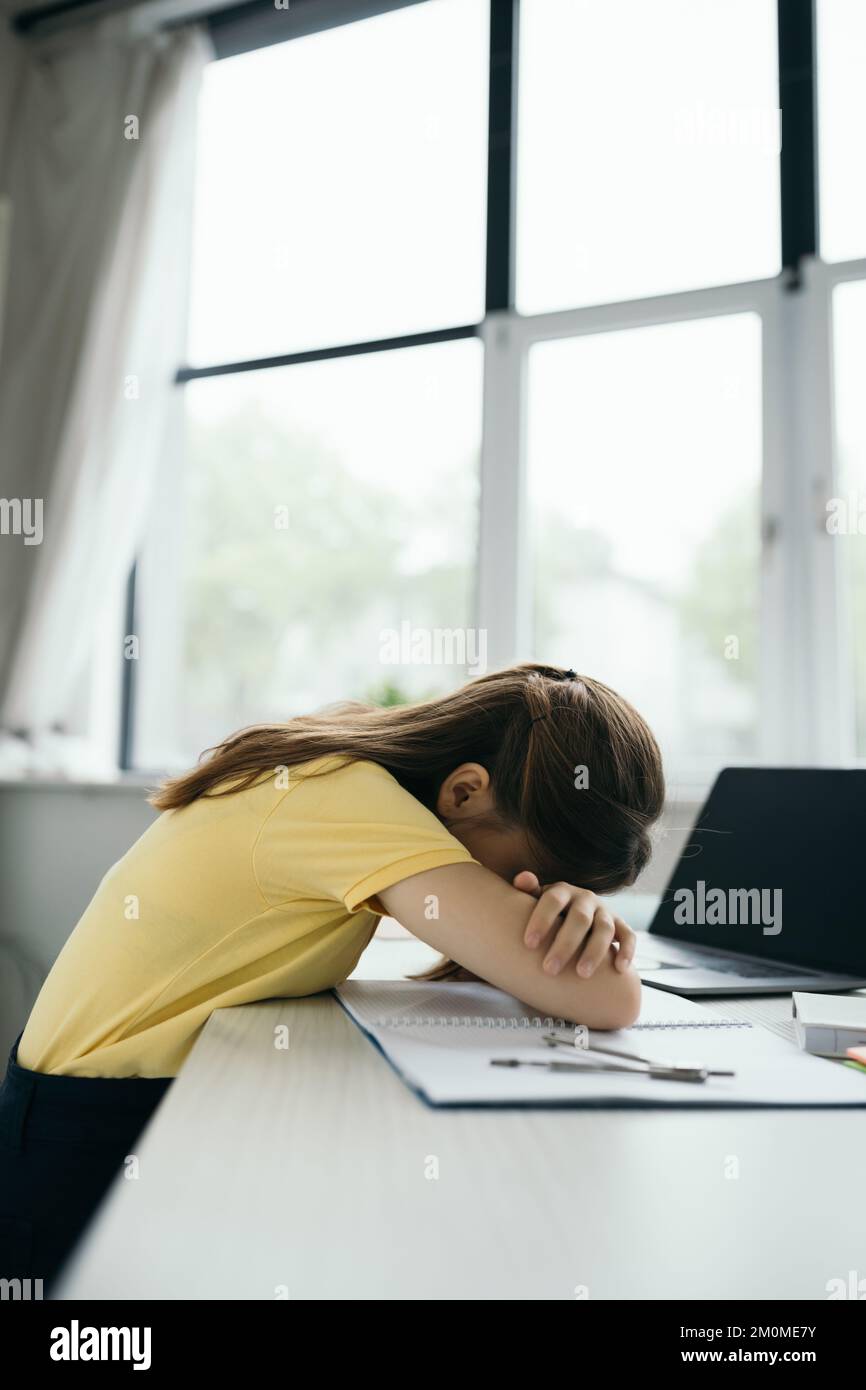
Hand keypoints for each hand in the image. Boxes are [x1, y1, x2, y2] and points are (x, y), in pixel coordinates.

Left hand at [511, 872, 635, 976]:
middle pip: (579, 919)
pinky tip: (620, 969)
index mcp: (562, 891)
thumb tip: (522, 879)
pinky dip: (627, 951)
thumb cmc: (547, 913)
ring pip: (604, 929)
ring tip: (581, 974)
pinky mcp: (621, 925)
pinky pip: (628, 936)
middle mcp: (586, 898)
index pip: (553, 900)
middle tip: (549, 969)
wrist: (573, 915)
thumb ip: (528, 891)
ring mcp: (605, 911)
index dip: (542, 920)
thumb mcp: (536, 900)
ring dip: (594, 951)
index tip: (528, 944)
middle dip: (565, 944)